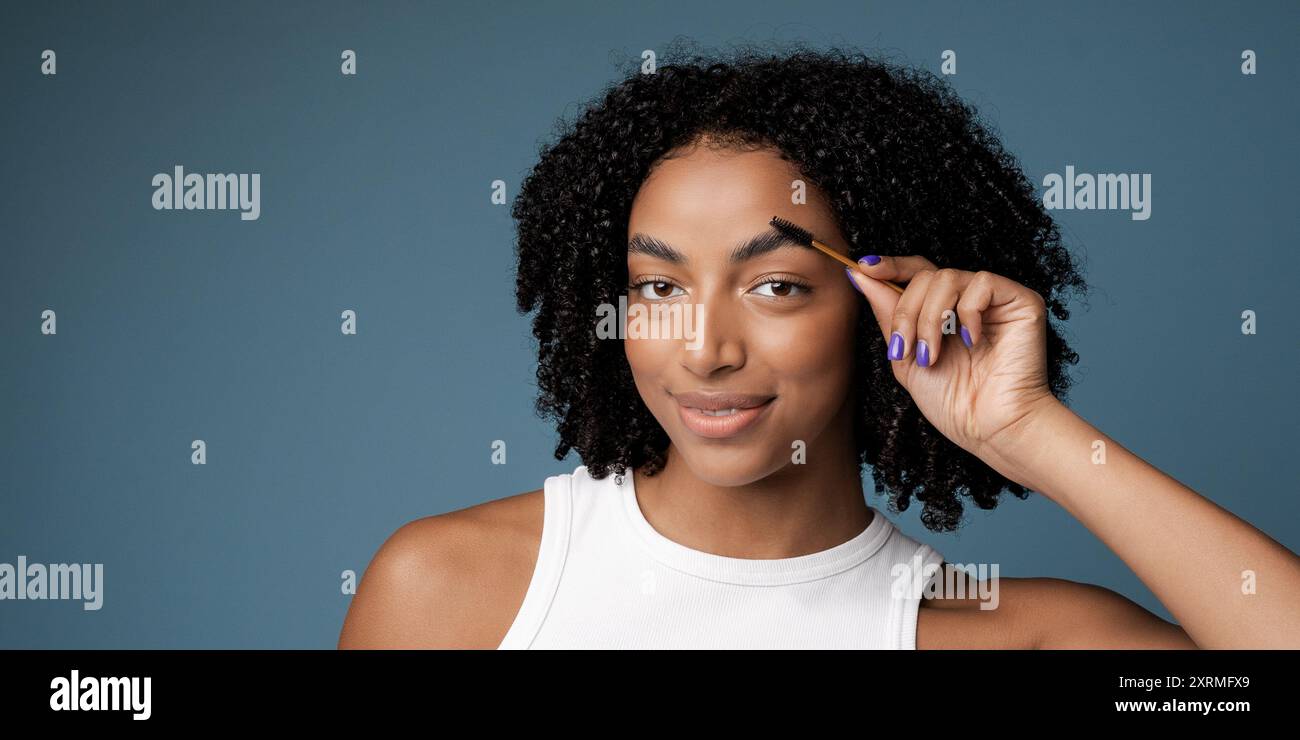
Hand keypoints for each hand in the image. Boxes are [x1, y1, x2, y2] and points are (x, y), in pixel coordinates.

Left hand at [846, 257, 1059, 465]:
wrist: (989, 430)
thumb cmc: (952, 403)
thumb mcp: (905, 357)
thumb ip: (887, 315)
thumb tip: (859, 274)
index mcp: (943, 313)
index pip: (916, 274)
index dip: (890, 266)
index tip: (863, 267)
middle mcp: (969, 301)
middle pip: (925, 276)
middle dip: (906, 313)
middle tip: (904, 350)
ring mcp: (995, 300)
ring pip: (947, 277)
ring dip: (930, 318)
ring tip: (931, 355)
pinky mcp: (1021, 301)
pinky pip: (982, 283)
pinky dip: (967, 313)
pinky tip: (972, 342)